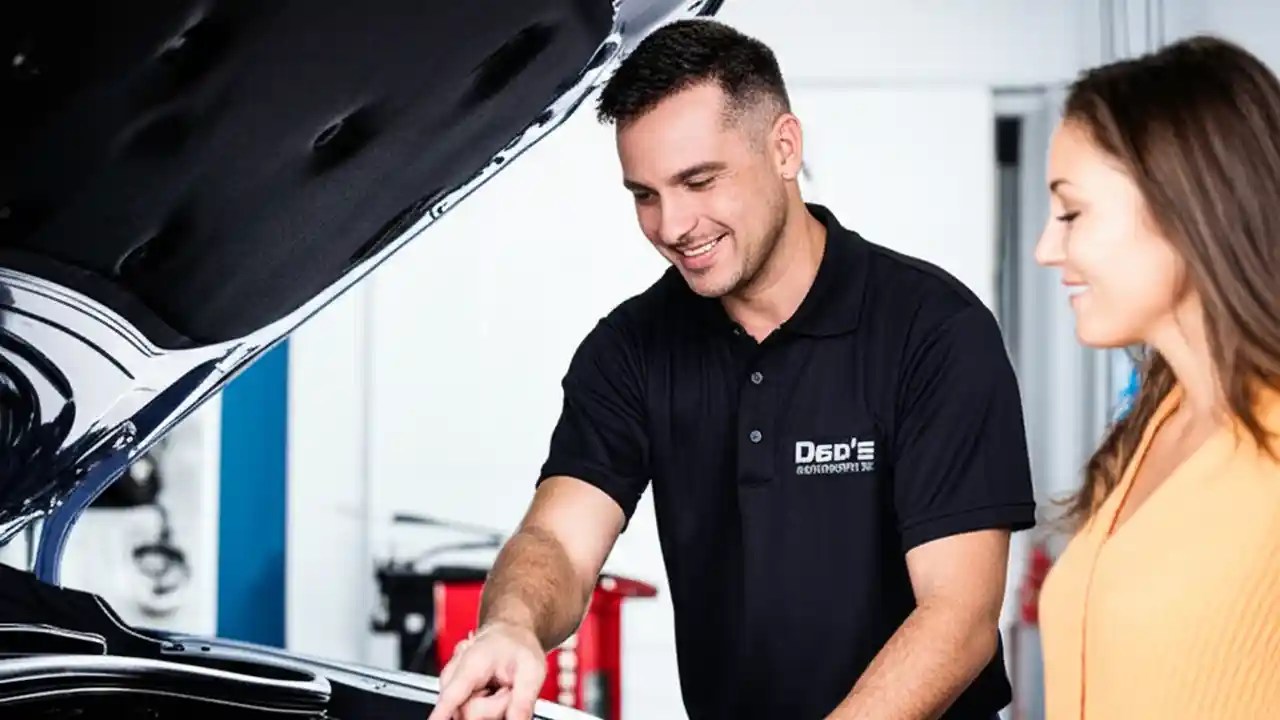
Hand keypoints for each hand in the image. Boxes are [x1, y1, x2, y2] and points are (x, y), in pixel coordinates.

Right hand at [427, 621, 546, 719]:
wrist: (509, 636)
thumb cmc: (517, 646)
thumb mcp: (531, 671)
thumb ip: (522, 702)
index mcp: (472, 663)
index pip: (452, 695)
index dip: (442, 712)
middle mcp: (454, 674)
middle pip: (468, 713)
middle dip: (494, 710)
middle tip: (509, 690)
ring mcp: (451, 686)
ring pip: (467, 715)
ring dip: (490, 709)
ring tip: (501, 689)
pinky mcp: (453, 697)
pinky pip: (467, 714)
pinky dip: (485, 708)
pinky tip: (492, 693)